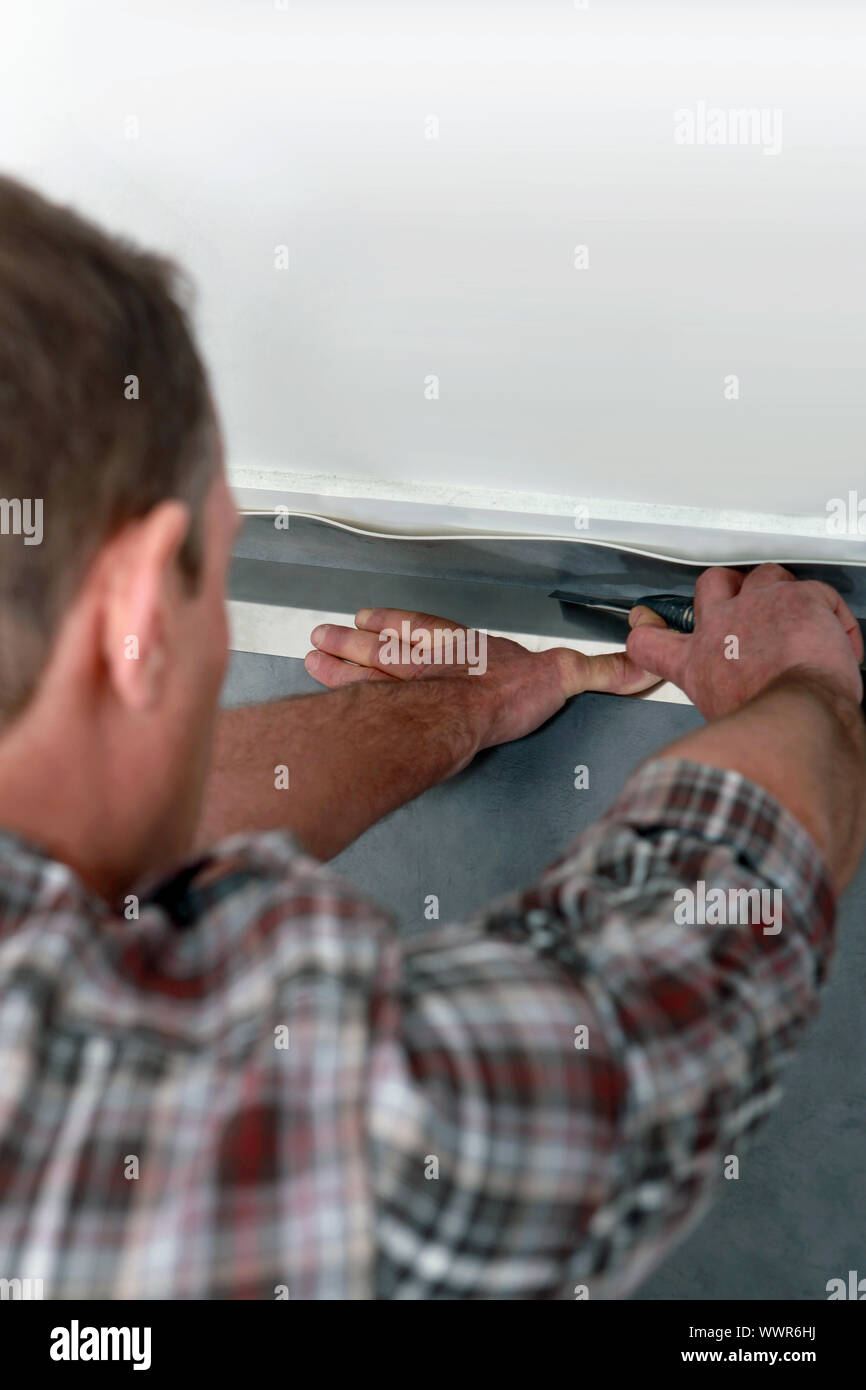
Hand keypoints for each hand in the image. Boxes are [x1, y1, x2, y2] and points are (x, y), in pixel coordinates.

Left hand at [306, 606, 656, 748]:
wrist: (477, 711)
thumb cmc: (510, 692)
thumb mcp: (564, 676)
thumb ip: (600, 672)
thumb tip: (638, 668)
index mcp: (463, 650)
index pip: (426, 631)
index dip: (400, 625)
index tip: (372, 616)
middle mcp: (428, 663)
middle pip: (384, 649)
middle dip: (353, 645)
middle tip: (320, 638)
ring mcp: (404, 683)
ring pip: (363, 667)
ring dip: (337, 662)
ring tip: (310, 655)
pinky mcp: (392, 703)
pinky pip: (361, 690)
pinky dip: (340, 683)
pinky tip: (320, 676)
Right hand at [626, 564, 863, 720]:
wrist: (794, 718)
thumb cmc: (766, 726)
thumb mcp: (722, 718)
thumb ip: (724, 699)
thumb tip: (741, 711)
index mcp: (696, 663)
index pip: (650, 641)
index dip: (649, 632)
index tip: (651, 629)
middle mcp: (720, 628)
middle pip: (711, 584)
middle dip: (728, 588)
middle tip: (747, 606)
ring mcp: (757, 606)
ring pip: (764, 574)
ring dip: (781, 592)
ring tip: (799, 617)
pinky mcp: (796, 598)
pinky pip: (819, 594)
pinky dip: (833, 615)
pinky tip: (840, 638)